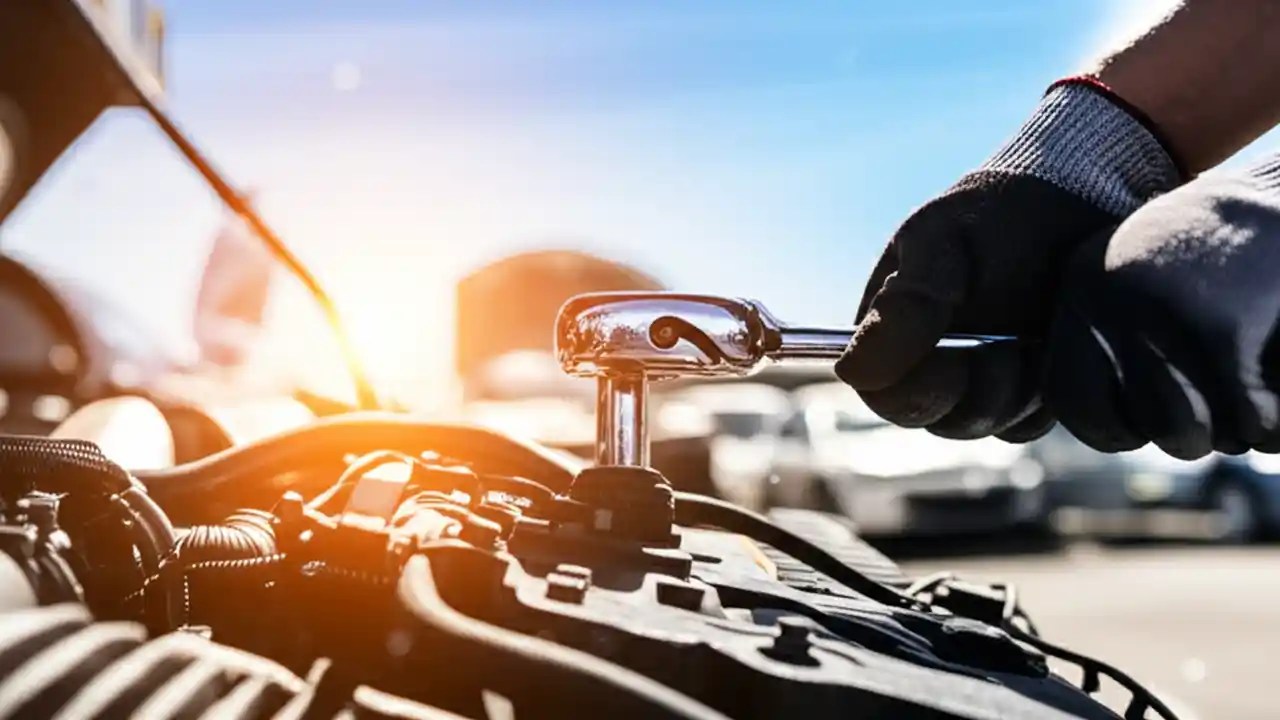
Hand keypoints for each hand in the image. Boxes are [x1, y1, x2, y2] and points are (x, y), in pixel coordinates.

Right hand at [836, 81, 1181, 440]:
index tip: (963, 356)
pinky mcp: (1030, 395)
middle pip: (941, 420)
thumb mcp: (942, 243)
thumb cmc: (997, 215)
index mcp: (891, 333)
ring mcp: (983, 384)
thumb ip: (904, 307)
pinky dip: (1050, 392)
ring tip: (1040, 330)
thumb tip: (851, 369)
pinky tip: (1057, 343)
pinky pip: (1034, 422)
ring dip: (1021, 387)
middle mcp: (931, 366)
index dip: (922, 388)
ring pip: (992, 425)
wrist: (1077, 203)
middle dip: (983, 388)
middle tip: (1015, 342)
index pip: (887, 396)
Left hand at [1047, 156, 1279, 458]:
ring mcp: (1157, 313)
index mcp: (1081, 284)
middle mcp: (1105, 297)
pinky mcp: (1220, 332)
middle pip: (1128, 426)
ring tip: (1256, 373)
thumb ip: (1111, 338)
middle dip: (1184, 432)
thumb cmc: (1232, 246)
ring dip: (1234, 428)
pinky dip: (1276, 422)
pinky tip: (1279, 369)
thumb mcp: (1149, 277)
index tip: (1152, 412)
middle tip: (1222, 390)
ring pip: (1190, 436)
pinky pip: (1252, 425)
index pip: (1066, 398)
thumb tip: (1101, 427)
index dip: (1113, 425)